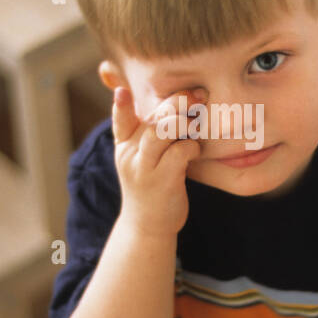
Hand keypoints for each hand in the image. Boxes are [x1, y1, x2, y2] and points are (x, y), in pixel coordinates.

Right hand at [111, 84, 205, 238]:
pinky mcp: (162, 182)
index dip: (121, 105)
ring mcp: (144, 169)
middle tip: (196, 95)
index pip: (120, 120)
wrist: (147, 226)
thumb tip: (178, 104)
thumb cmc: (151, 185)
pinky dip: (191, 146)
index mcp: (124, 145)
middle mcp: (130, 155)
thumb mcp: (142, 159)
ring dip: (183, 123)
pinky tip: (196, 150)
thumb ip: (152, 134)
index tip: (122, 91)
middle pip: (152, 120)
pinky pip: (178, 153)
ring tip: (195, 125)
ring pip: (161, 133)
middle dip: (175, 103)